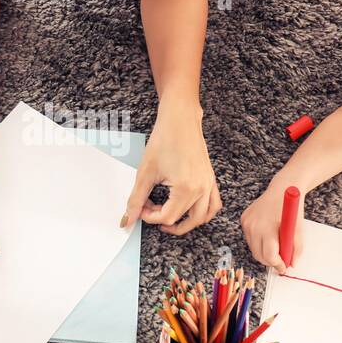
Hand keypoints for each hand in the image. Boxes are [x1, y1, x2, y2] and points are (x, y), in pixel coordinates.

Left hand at [122, 102, 219, 234]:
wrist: (180, 119)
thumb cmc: (165, 139)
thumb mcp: (145, 172)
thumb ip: (136, 199)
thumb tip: (128, 218)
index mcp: (186, 188)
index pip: (168, 216)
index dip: (150, 217)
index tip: (140, 208)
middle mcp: (201, 189)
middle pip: (184, 218)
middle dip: (164, 219)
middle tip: (150, 212)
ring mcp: (209, 184)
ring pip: (202, 216)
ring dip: (186, 223)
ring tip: (169, 219)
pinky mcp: (210, 179)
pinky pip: (213, 204)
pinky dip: (202, 213)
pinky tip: (188, 209)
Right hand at [241, 177, 304, 273]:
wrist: (283, 188)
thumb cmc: (292, 208)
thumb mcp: (298, 229)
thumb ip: (296, 248)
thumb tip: (292, 264)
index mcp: (268, 227)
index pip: (269, 255)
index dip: (277, 264)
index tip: (283, 267)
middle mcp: (254, 225)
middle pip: (258, 255)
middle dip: (270, 262)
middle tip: (281, 261)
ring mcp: (247, 222)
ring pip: (253, 249)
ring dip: (264, 252)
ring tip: (276, 245)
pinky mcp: (243, 219)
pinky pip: (250, 239)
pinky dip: (258, 242)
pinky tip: (267, 234)